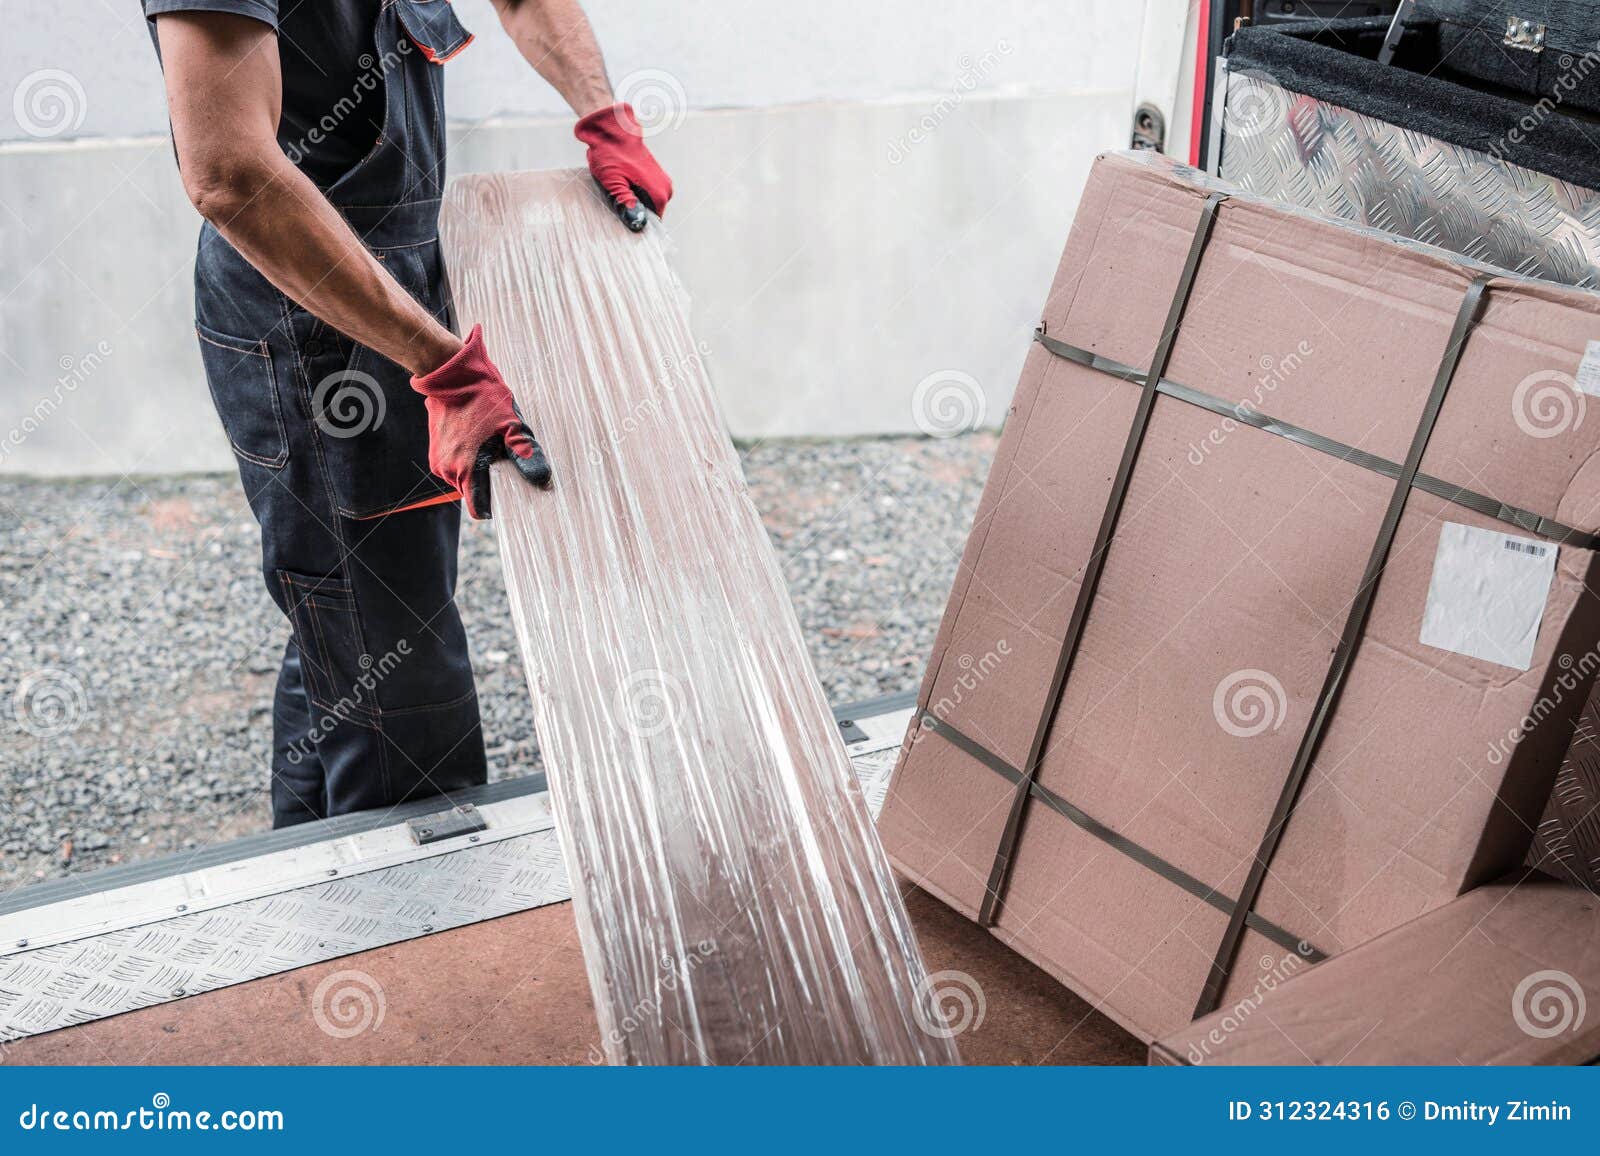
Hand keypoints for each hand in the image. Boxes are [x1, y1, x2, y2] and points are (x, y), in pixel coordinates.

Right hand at [409, 324, 551, 518]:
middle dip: (490, 484)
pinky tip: (479, 442)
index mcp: (466, 469)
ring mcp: (439, 461)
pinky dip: (468, 460)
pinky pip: (456, 467)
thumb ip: (526, 454)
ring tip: (491, 446)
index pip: (479, 509)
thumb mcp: (512, 424)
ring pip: (465, 480)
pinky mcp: (435, 451)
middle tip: (505, 461)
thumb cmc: (482, 397)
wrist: (452, 374)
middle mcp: (448, 470)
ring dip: (479, 471)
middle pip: (474, 493)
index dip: (497, 506)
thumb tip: (542, 479)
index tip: (512, 496)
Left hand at [574, 103, 672, 231]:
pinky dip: (636, 196)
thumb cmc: (611, 154)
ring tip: (619, 192)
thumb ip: (627, 204)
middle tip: (618, 202)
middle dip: (635, 213)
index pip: (654, 224)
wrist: (613, 131)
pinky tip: (623, 187)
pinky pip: (648, 196)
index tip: (624, 221)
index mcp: (658, 192)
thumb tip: (637, 222)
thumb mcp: (613, 182)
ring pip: (649, 206)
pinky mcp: (657, 178)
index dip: (638, 224)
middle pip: (651, 215)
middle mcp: (666, 189)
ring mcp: (662, 182)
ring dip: (635, 204)